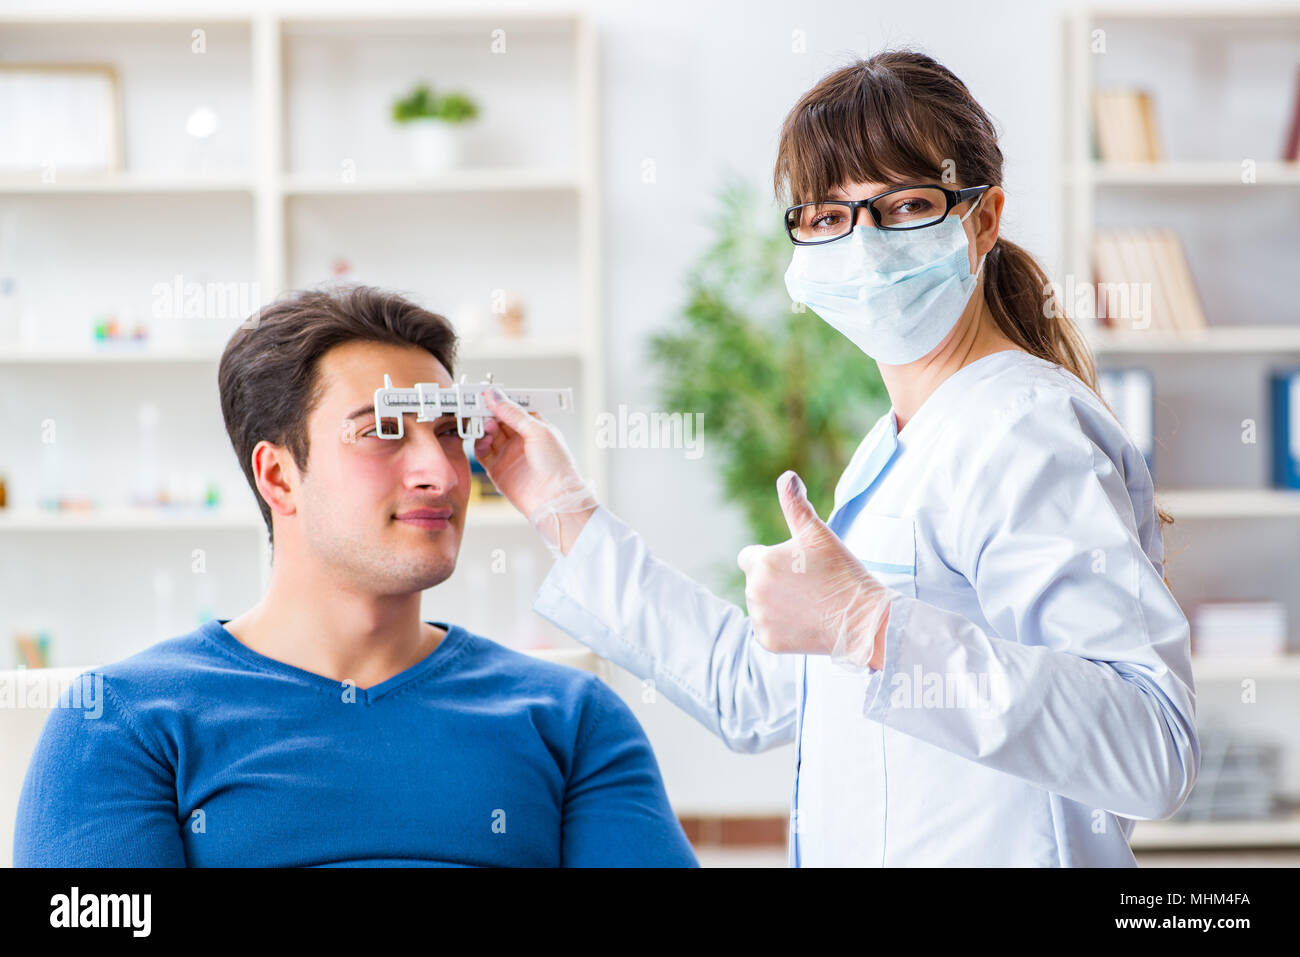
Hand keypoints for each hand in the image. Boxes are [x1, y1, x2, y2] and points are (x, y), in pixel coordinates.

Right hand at [475, 388, 597, 556]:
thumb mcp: (537, 431)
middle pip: (498, 420)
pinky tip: (482, 440)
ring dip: (484, 427)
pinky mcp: (498, 470)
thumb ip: (513, 413)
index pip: (513, 408)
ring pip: (488, 434)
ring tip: (485, 425)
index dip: (500, 400)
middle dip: (488, 412)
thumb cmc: (557, 465)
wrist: (555, 500)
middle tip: (478, 406)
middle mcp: (521, 440)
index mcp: (535, 427)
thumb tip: (494, 394)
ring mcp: (509, 455)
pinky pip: (483, 453)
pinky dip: (479, 445)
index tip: (486, 393)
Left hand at [736, 470, 890, 670]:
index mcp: (760, 563)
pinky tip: (806, 622)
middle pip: (755, 583)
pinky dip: (782, 628)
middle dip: (775, 582)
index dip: (770, 559)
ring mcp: (760, 619)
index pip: (749, 557)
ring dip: (777, 604)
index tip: (794, 566)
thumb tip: (787, 477)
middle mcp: (753, 592)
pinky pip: (767, 630)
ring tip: (810, 603)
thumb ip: (796, 504)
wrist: (862, 620)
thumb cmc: (842, 572)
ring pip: (761, 606)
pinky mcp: (767, 642)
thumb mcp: (819, 534)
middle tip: (808, 586)